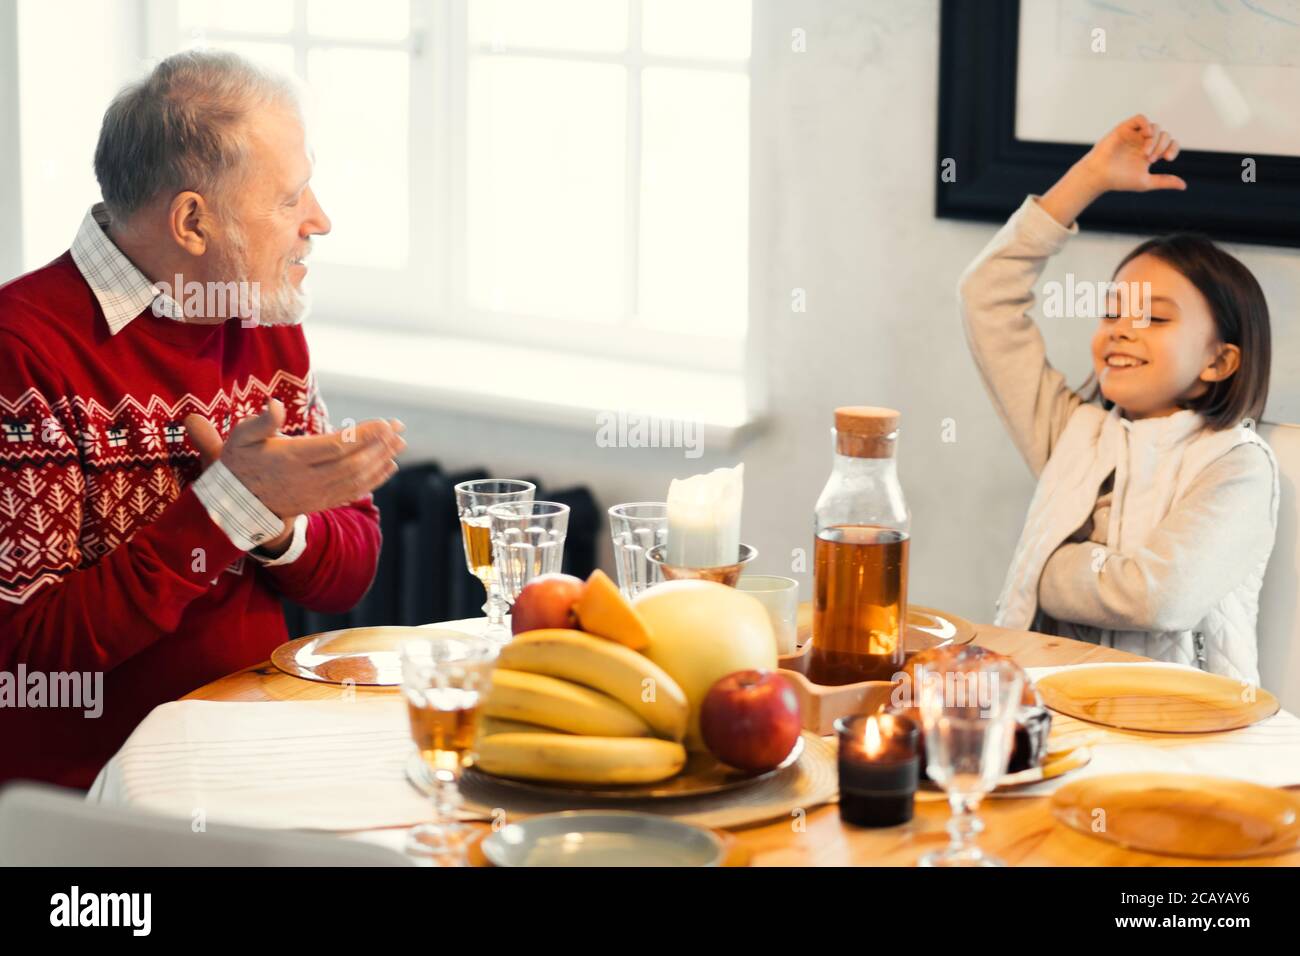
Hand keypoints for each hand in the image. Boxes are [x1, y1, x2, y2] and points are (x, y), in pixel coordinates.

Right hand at [184, 400, 406, 518]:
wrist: (236, 504)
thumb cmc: (241, 462)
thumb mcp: (241, 437)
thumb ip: (261, 422)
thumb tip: (276, 404)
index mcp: (290, 459)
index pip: (335, 446)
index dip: (363, 435)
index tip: (385, 423)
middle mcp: (307, 479)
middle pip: (352, 462)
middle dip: (379, 445)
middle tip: (399, 428)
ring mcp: (316, 493)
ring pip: (357, 478)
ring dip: (381, 460)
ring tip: (399, 443)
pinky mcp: (322, 502)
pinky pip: (353, 492)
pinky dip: (374, 479)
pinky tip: (389, 465)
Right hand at [1078, 114, 1185, 193]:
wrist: (1099, 176)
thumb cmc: (1119, 180)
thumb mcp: (1145, 182)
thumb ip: (1164, 181)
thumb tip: (1184, 186)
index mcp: (1150, 153)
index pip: (1170, 144)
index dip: (1173, 149)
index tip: (1167, 159)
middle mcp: (1143, 142)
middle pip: (1164, 135)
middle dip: (1161, 147)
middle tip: (1150, 159)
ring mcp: (1134, 134)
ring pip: (1155, 127)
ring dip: (1154, 140)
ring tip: (1146, 153)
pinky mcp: (1124, 128)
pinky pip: (1140, 119)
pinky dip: (1146, 124)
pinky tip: (1147, 134)